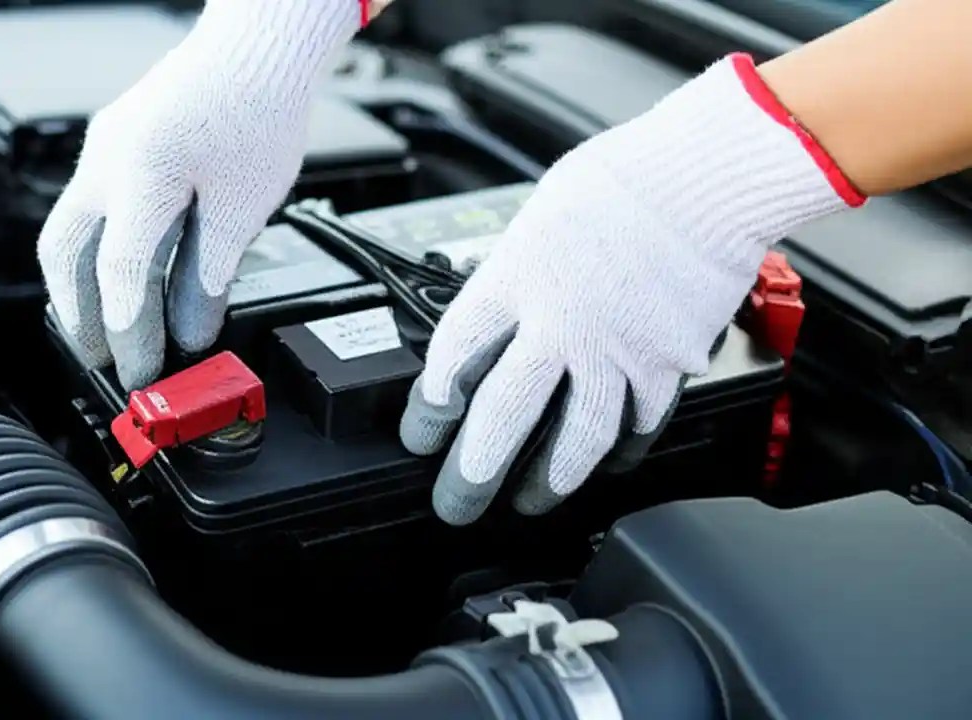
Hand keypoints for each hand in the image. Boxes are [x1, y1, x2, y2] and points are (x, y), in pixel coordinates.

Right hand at [38, 0, 358, 389]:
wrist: (256, 50)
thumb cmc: (259, 110)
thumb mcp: (244, 207)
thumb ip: (208, 274)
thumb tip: (189, 330)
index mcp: (142, 174)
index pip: (120, 275)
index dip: (127, 333)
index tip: (141, 371)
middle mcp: (107, 160)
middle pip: (64, 254)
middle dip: (79, 315)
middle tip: (103, 358)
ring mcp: (103, 147)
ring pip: (69, 230)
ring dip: (81, 285)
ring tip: (106, 327)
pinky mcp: (113, 141)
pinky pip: (89, 205)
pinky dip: (98, 249)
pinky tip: (121, 273)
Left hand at [400, 55, 862, 525]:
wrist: (706, 177)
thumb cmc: (623, 181)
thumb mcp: (536, 220)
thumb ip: (510, 275)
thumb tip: (489, 310)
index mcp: (516, 280)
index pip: (453, 359)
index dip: (430, 407)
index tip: (422, 431)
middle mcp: (559, 324)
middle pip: (502, 417)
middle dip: (472, 473)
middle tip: (457, 503)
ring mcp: (615, 350)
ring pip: (575, 439)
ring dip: (548, 480)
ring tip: (530, 501)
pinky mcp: (666, 362)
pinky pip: (638, 423)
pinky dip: (621, 449)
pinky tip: (608, 464)